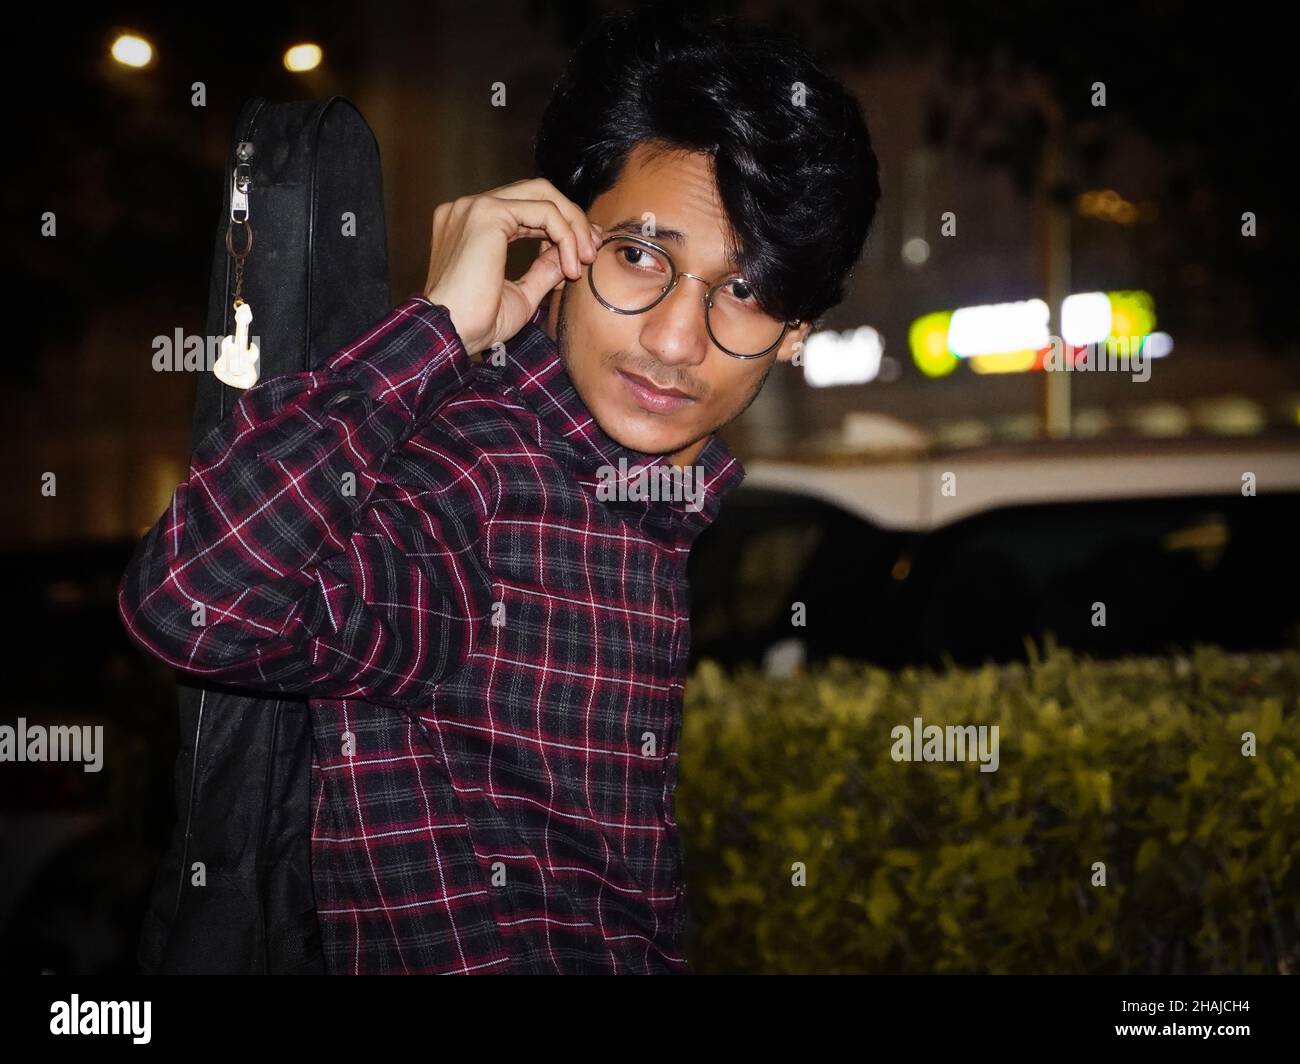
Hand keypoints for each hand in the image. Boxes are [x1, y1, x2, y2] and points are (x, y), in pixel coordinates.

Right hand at [422, 177, 600, 354]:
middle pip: (536, 192)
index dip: (561, 226)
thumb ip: (543, 269)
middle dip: (572, 218)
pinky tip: (570, 266)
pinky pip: (544, 212)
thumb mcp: (521, 294)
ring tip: (585, 260)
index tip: (584, 253)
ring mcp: (475, 206)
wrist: (450, 334)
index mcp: (471, 226)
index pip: (525, 208)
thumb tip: (568, 254)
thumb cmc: (476, 324)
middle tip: (591, 251)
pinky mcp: (486, 213)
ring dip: (573, 226)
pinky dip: (566, 236)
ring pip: (543, 195)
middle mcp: (469, 209)